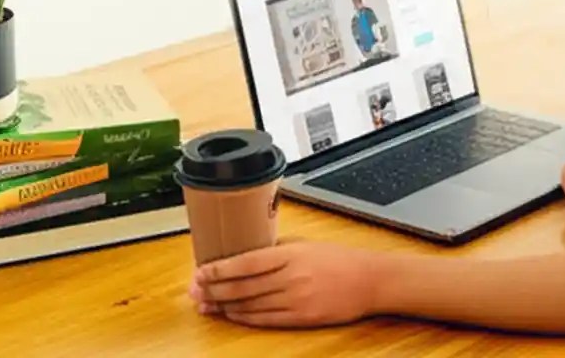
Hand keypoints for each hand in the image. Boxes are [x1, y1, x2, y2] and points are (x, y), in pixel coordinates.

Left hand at [189, 241, 380, 327]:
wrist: (370, 281)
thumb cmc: (340, 260)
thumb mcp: (307, 246)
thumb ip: (279, 250)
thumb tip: (248, 254)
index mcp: (291, 254)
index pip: (246, 262)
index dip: (219, 269)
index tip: (201, 271)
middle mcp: (291, 277)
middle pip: (242, 286)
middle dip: (214, 289)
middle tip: (194, 291)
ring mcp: (296, 299)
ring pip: (250, 304)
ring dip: (224, 305)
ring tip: (206, 304)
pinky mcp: (301, 318)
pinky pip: (265, 319)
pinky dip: (244, 317)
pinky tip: (231, 314)